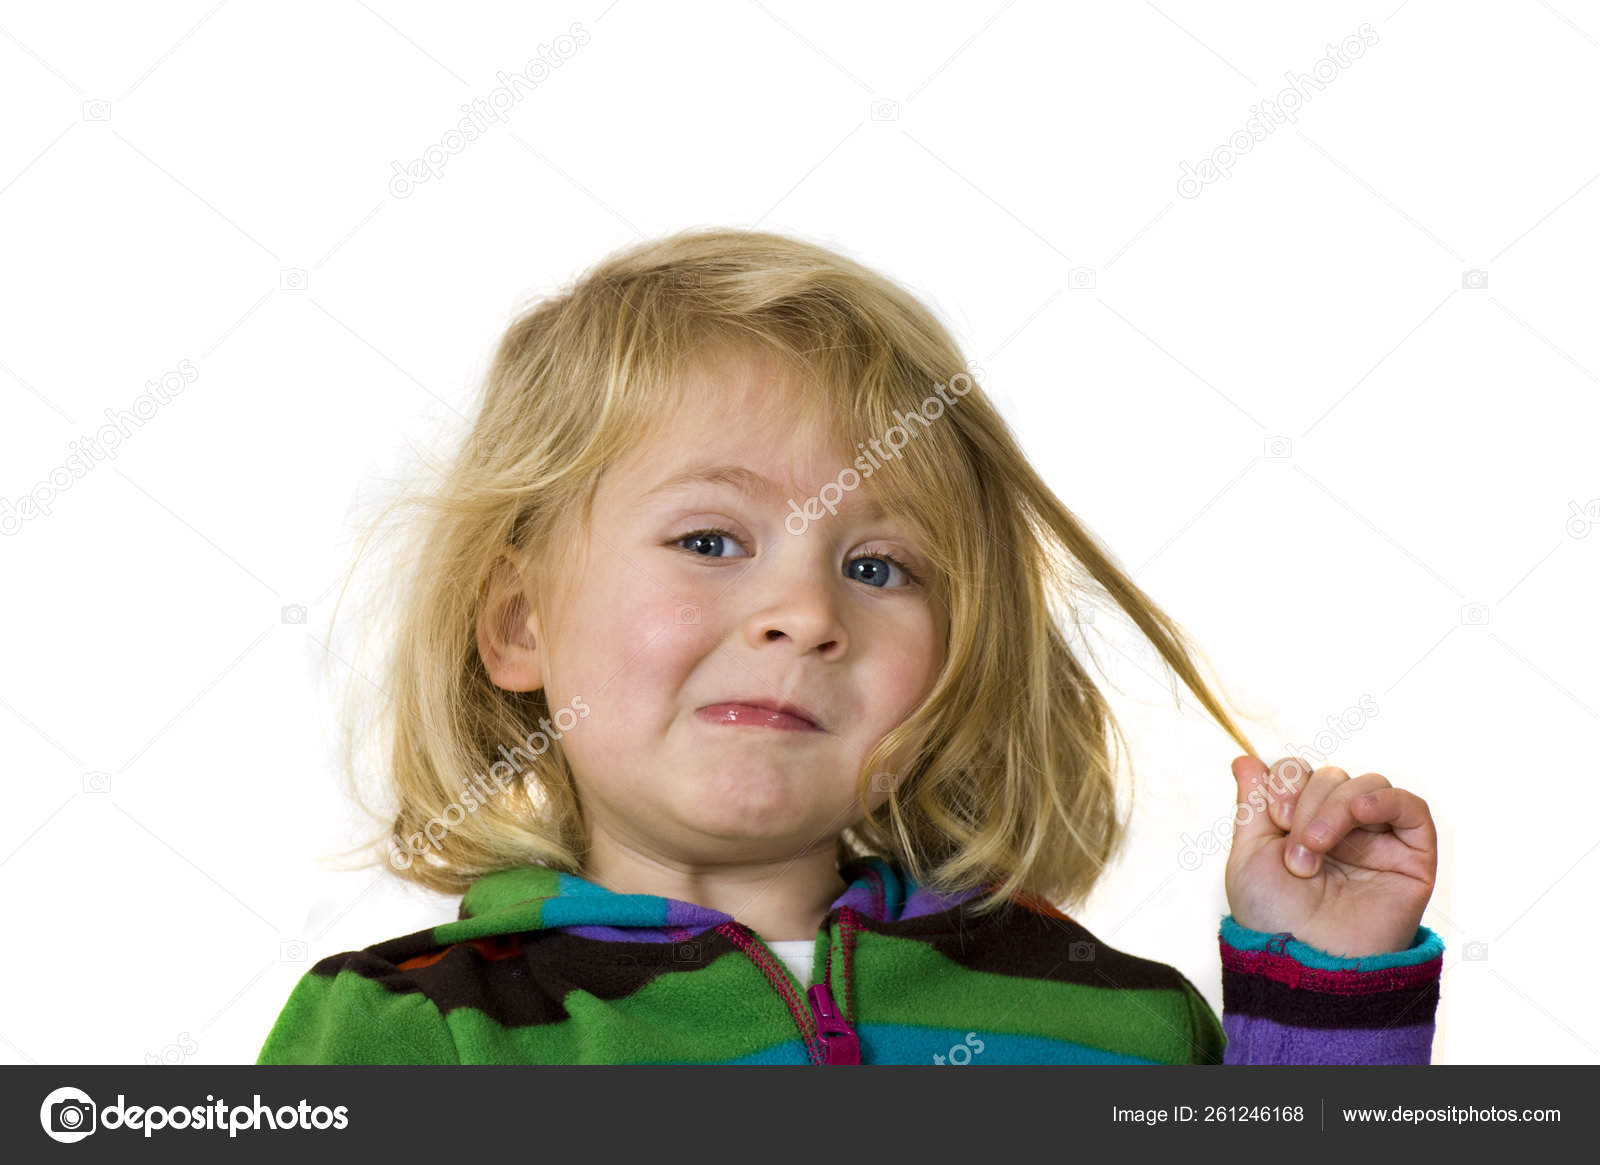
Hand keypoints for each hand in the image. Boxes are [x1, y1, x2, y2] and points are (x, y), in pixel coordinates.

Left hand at [1224, 755, 1436, 957]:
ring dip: (1334, 808)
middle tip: (1295, 850)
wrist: (1308, 959)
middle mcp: (1341, 827)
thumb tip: (1246, 759)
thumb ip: (1252, 804)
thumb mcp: (1249, 854)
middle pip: (1330, 776)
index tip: (1272, 818)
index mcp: (1300, 823)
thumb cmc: (1274, 917)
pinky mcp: (1412, 854)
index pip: (1299, 772)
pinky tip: (1361, 812)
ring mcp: (1377, 838)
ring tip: (1315, 848)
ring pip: (1364, 784)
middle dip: (1306, 804)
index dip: (1284, 782)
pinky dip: (1384, 799)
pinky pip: (1410, 806)